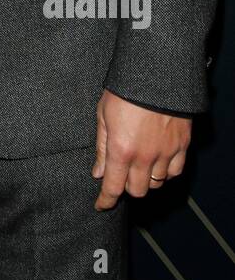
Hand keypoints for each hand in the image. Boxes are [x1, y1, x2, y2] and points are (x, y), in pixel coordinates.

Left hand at [92, 89, 189, 209]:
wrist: (156, 74)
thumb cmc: (124, 91)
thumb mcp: (103, 116)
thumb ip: (102, 148)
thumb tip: (99, 173)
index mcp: (121, 150)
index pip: (113, 188)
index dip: (106, 201)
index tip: (101, 205)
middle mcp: (145, 157)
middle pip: (137, 190)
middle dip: (127, 187)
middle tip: (121, 176)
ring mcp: (166, 152)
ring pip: (157, 183)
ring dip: (146, 179)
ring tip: (140, 166)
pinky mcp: (182, 145)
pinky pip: (175, 171)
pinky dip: (166, 172)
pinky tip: (159, 162)